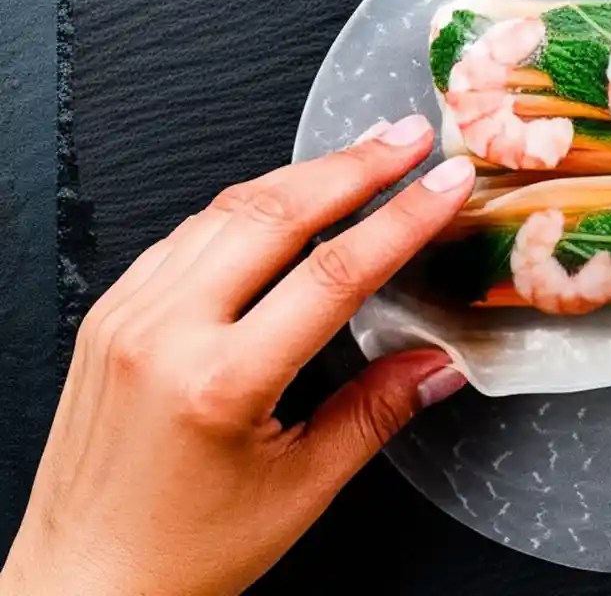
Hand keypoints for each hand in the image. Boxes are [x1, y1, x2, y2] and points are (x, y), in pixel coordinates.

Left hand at [0, 115, 475, 594]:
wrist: (85, 582)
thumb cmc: (184, 553)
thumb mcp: (302, 487)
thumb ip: (377, 411)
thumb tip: (440, 363)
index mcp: (220, 382)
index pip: (334, 273)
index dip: (402, 219)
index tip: (446, 183)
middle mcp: (163, 333)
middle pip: (275, 213)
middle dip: (353, 165)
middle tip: (407, 138)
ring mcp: (127, 316)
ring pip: (226, 210)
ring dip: (300, 176)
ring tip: (360, 158)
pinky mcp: (111, 314)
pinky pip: (186, 236)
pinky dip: (245, 209)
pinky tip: (283, 204)